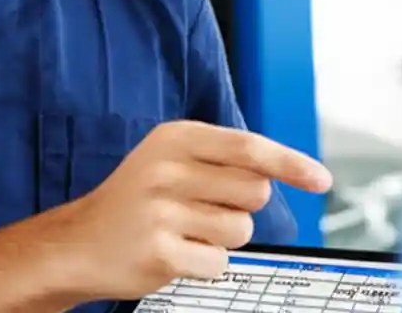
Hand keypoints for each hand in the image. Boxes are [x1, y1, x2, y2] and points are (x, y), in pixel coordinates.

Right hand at [54, 120, 331, 300]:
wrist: (79, 242)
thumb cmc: (137, 200)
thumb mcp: (170, 159)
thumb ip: (222, 158)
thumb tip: (287, 171)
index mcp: (175, 138)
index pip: (249, 147)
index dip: (291, 163)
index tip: (321, 180)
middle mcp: (167, 168)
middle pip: (254, 192)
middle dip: (241, 206)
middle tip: (202, 208)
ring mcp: (162, 211)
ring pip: (241, 230)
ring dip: (222, 238)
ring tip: (183, 230)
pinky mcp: (161, 251)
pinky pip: (219, 263)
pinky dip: (205, 264)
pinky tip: (173, 252)